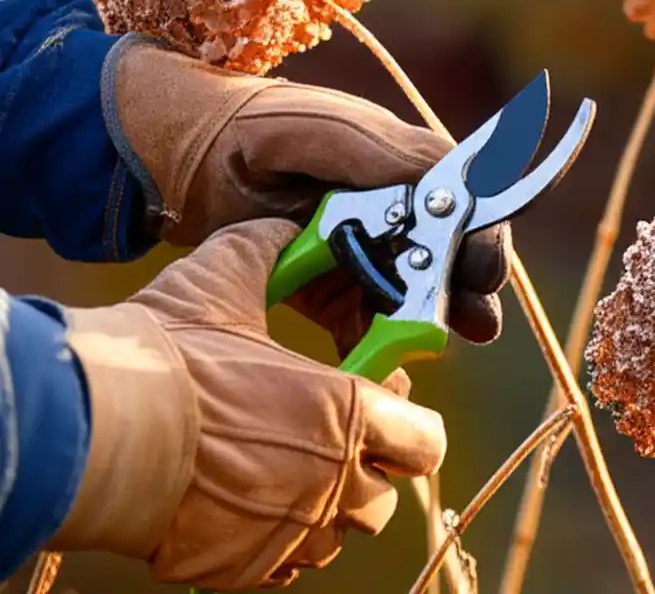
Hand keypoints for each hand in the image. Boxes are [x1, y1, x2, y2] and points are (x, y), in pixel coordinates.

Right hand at [48, 219, 445, 589]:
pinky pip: (290, 563)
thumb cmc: (166, 360)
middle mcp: (334, 484)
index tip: (380, 400)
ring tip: (284, 468)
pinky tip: (248, 504)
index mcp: (348, 415)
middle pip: (386, 492)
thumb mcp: (222, 282)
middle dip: (369, 465)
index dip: (409, 420)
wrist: (92, 431)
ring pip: (339, 532)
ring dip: (326, 504)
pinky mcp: (246, 567)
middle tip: (331, 437)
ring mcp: (292, 533)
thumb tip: (289, 231)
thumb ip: (270, 252)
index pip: (425, 441)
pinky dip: (280, 539)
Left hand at [104, 34, 508, 342]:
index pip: (467, 206)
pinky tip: (374, 363)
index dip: (483, 242)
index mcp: (404, 167)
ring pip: (414, 295)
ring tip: (428, 350)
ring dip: (426, 324)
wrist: (173, 158)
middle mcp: (395, 210)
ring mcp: (363, 250)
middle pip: (449, 258)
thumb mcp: (320, 129)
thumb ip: (386, 154)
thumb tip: (454, 178)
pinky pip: (364, 321)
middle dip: (465, 293)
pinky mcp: (330, 287)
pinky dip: (373, 344)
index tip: (482, 274)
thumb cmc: (251, 127)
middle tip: (475, 325)